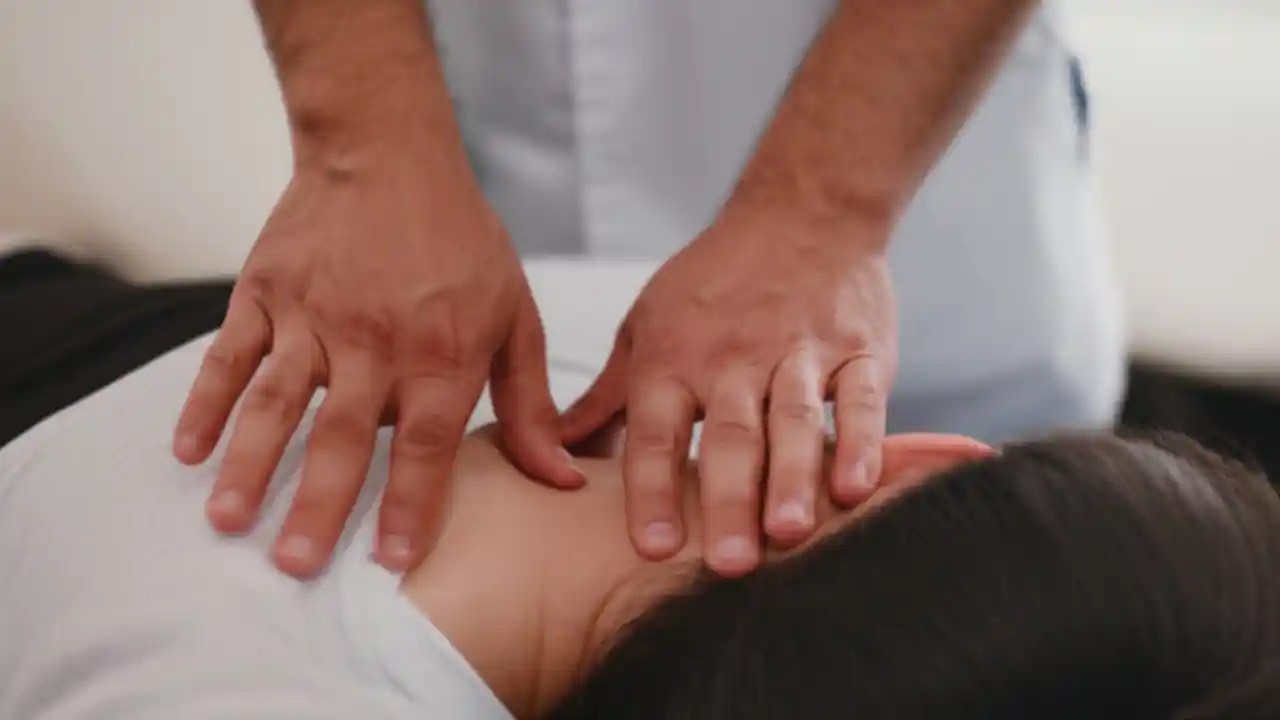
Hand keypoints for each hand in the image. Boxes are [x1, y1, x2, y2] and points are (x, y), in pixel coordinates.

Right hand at [173, 147, 582, 578]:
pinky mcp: (266, 291)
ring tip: (227, 521)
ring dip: (250, 463)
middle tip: (294, 566)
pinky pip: (229, 353)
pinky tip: (187, 450)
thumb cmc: (460, 242)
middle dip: (317, 504)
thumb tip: (564, 480)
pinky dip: (205, 400)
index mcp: (440, 350)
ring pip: (278, 400)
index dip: (409, 502)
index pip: (425, 441)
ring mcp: (313, 314)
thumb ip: (531, 402)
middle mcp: (374, 339)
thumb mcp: (515, 315)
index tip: (392, 560)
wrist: (387, 152)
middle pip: (343, 434)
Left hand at [561, 208, 896, 575]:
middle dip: (727, 500)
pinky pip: (859, 399)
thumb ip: (609, 396)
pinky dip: (859, 442)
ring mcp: (798, 352)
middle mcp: (733, 358)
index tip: (652, 548)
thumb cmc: (715, 280)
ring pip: (792, 419)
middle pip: (729, 435)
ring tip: (788, 533)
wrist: (802, 210)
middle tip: (726, 564)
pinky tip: (855, 487)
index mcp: (674, 357)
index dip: (652, 489)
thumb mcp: (646, 325)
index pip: (657, 430)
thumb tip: (556, 451)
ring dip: (791, 477)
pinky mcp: (857, 350)